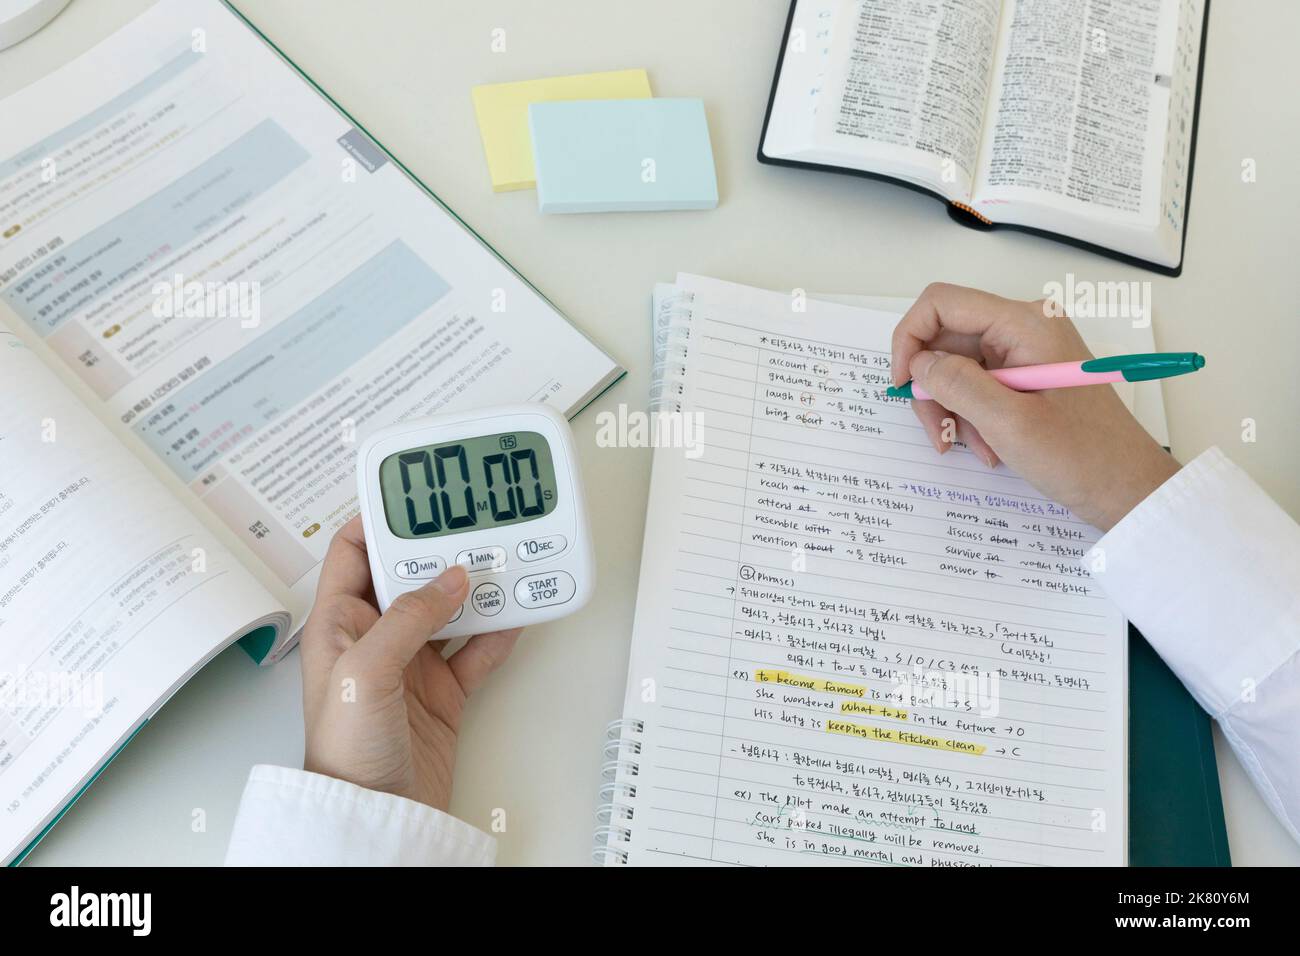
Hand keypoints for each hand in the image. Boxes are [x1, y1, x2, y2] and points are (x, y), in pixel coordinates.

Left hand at [299, 517, 520, 810]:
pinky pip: (478, 648)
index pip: (354, 552)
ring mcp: (412, 664)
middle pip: (412, 574)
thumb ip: (409, 618)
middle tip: (475, 527)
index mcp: (340, 623)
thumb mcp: (365, 671)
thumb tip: (448, 579)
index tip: (416, 498)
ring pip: (451, 607)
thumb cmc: (344, 754)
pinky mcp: (443, 692)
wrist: (375, 818)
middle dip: (443, 550)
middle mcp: (375, 637)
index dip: (380, 520)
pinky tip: (518, 611)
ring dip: (477, 586)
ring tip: (503, 561)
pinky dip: (501, 629)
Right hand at [890, 283, 1179, 531]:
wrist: (1127, 487)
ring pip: (955, 367)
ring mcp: (1025, 351)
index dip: (910, 340)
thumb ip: (957, 384)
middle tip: (938, 433)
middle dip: (933, 387)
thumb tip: (918, 364)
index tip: (903, 386)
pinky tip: (987, 446)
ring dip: (952, 409)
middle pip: (945, 339)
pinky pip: (977, 385)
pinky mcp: (1026, 375)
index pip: (940, 303)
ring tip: (972, 447)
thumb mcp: (1009, 422)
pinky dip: (970, 416)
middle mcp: (1023, 327)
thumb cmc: (1081, 456)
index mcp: (1024, 322)